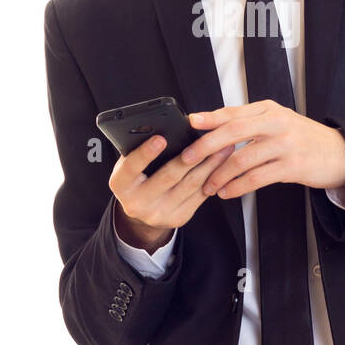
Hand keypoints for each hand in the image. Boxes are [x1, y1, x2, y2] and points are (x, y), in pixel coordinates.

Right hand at [109, 133, 233, 250]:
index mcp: (121, 185)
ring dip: (210, 165)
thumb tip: (163, 126)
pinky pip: (200, 195)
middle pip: (168, 176)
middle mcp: (137, 203)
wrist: (142, 209)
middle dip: (192, 156)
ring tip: (223, 148)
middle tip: (209, 139)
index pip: (131, 168)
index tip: (160, 139)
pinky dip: (212, 177)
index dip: (145, 153)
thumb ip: (140, 149)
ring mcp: (159, 214)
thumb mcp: (130, 164)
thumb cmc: (137, 178)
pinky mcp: (178, 218)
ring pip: (190, 185)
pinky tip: (222, 165)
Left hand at [181, 99, 344, 200]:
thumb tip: (215, 128)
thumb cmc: (304, 138)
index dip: (209, 118)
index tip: (189, 123)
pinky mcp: (292, 166)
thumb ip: (251, 122)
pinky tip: (227, 192)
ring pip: (242, 158)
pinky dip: (237, 186)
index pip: (233, 112)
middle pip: (233, 132)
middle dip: (206, 146)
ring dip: (219, 174)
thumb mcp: (279, 121)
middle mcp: (276, 123)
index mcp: (269, 110)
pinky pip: (257, 177)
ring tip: (207, 185)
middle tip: (187, 158)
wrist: (340, 153)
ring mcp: (285, 144)